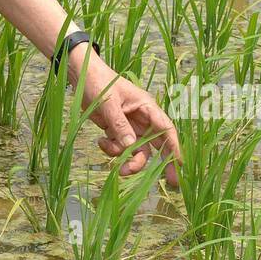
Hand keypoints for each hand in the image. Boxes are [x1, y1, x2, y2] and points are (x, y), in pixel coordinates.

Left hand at [70, 46, 180, 185]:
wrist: (80, 75)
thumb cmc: (98, 81)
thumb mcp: (108, 102)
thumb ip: (119, 124)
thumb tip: (131, 146)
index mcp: (146, 106)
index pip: (165, 128)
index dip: (174, 146)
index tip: (180, 164)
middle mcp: (141, 118)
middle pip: (158, 144)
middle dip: (163, 163)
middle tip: (171, 183)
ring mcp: (129, 125)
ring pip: (137, 150)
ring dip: (129, 160)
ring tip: (118, 168)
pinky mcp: (116, 130)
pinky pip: (120, 148)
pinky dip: (112, 150)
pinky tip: (100, 141)